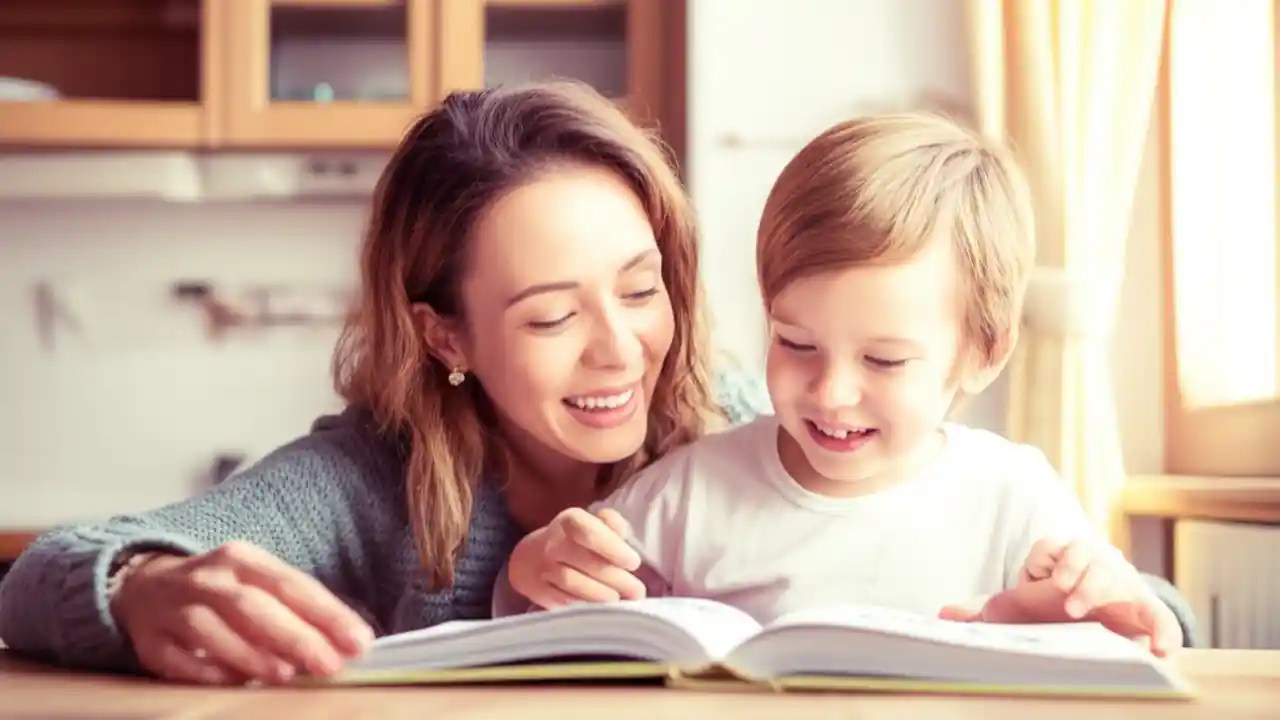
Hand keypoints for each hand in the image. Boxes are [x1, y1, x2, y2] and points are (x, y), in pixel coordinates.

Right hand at [110, 541, 374, 685]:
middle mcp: (207, 578)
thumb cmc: (222, 591)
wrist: (144, 587)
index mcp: (242, 559)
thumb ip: (299, 610)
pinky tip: (236, 684)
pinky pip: (178, 660)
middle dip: (295, 637)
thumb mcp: (259, 584)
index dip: (327, 614)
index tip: (359, 641)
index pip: (292, 584)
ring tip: (286, 674)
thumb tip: (349, 642)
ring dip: (251, 655)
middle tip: (329, 664)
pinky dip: (207, 672)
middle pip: (253, 606)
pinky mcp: (150, 641)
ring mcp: (173, 608)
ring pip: (212, 630)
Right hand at [507, 507, 646, 608]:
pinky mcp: (540, 592)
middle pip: (586, 563)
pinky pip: (564, 601)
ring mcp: (544, 569)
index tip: (633, 563)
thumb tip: (621, 533)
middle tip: (637, 591)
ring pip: (574, 585)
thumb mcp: (591, 522)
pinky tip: (602, 609)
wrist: (531, 557)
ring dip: (602, 596)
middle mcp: (553, 544)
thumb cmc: (574, 540)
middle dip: (617, 579)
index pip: (589, 533)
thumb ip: (611, 523)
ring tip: (621, 600)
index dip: (613, 549)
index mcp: (569, 522)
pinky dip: (586, 606)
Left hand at [940, 539, 1182, 655]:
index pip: (1050, 548)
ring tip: (1094, 618)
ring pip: (1117, 576)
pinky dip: (1164, 631)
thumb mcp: (1018, 608)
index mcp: (1058, 558)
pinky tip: (1161, 652)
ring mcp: (1119, 583)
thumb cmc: (1047, 607)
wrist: (1090, 617)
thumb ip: (984, 610)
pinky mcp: (1143, 609)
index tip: (1048, 582)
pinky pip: (1159, 616)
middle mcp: (1091, 563)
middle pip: (1087, 554)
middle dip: (1079, 575)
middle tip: (1068, 603)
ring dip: (1105, 592)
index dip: (1046, 560)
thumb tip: (943, 616)